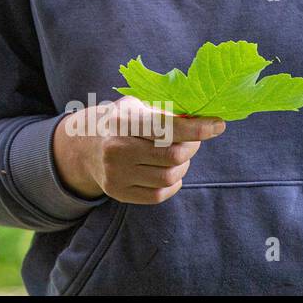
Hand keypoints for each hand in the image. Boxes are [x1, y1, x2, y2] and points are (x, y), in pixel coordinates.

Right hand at [51, 95, 225, 203]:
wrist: (84, 147)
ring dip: (183, 166)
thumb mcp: (136, 107)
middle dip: (191, 147)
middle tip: (194, 140)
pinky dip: (173, 183)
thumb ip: (164, 112)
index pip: (164, 127)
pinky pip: (160, 195)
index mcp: (121, 122)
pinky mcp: (119, 193)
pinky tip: (168, 171)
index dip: (195, 128)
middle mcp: (116, 149)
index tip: (218, 125)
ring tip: (177, 155)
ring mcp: (116, 174)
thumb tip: (202, 119)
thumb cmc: (120, 121)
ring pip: (169, 177)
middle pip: (173, 156)